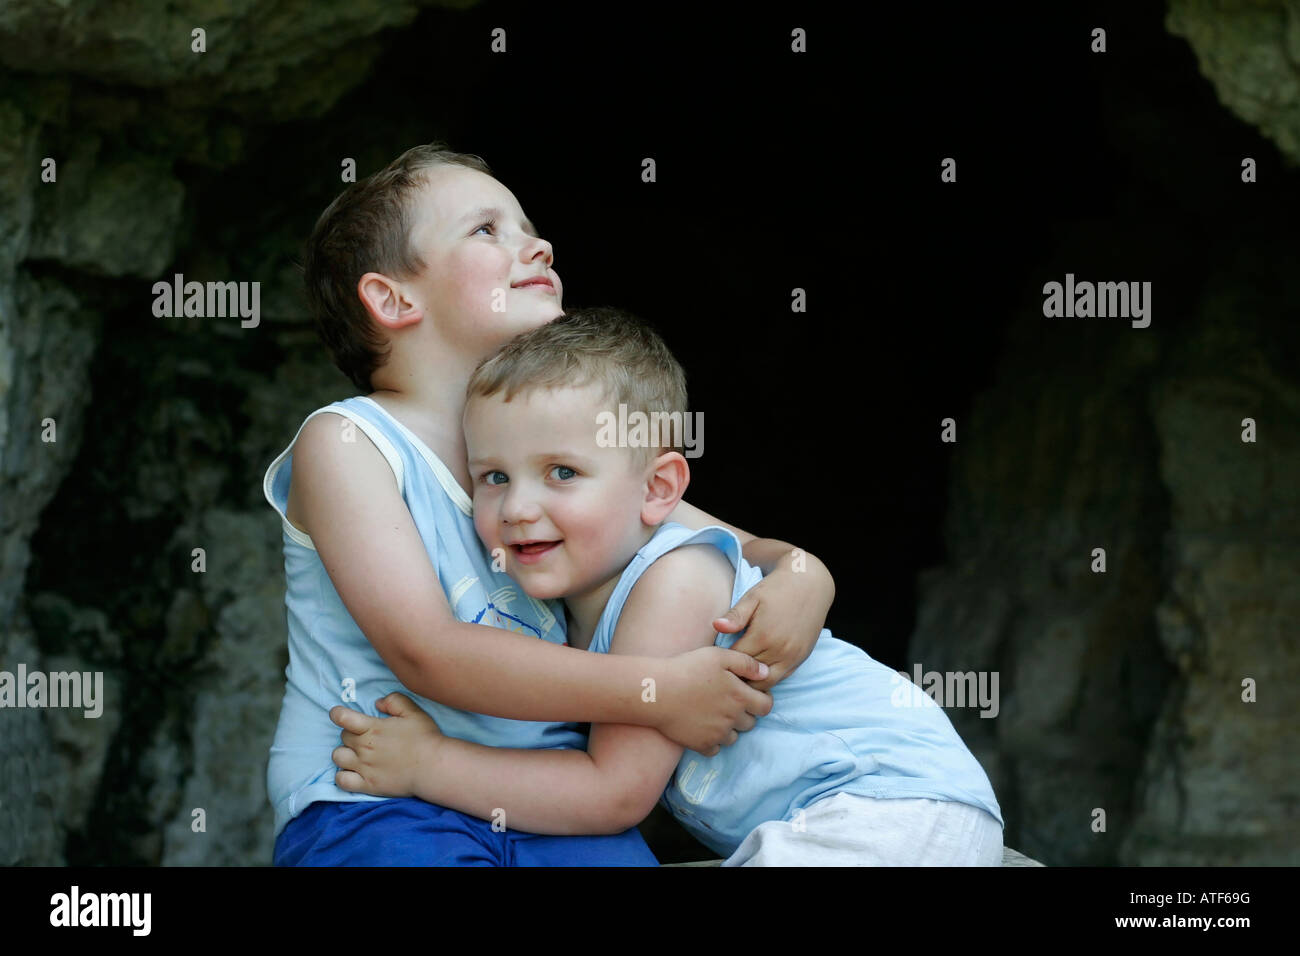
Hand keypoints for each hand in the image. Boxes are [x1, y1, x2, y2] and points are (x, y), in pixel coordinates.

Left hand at [329, 692, 442, 797]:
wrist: (433, 767)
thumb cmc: (424, 737)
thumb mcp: (413, 711)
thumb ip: (394, 701)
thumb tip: (377, 703)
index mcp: (372, 728)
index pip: (342, 718)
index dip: (337, 714)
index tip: (340, 714)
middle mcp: (364, 747)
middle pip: (343, 737)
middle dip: (351, 733)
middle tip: (366, 736)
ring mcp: (363, 768)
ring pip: (338, 757)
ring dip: (345, 753)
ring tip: (357, 754)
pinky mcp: (367, 785)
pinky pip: (341, 781)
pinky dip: (343, 776)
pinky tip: (352, 772)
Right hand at [658, 646, 772, 755]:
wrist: (657, 691)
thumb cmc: (687, 669)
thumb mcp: (719, 656)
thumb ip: (747, 663)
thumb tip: (766, 672)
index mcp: (740, 696)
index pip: (766, 706)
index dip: (762, 700)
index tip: (749, 694)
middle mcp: (732, 718)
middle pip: (750, 723)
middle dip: (744, 713)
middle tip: (727, 701)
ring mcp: (717, 734)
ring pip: (733, 737)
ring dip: (728, 728)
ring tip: (712, 713)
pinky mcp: (701, 745)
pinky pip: (715, 749)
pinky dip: (712, 740)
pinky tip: (701, 726)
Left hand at [715, 550, 833, 691]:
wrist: (810, 584)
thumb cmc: (776, 588)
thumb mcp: (753, 598)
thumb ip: (735, 616)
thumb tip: (716, 626)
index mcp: (763, 636)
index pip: (735, 659)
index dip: (724, 659)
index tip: (715, 656)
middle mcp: (780, 651)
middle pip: (749, 674)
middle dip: (736, 672)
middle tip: (725, 666)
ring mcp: (792, 657)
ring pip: (766, 682)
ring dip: (752, 679)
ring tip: (740, 670)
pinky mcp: (801, 658)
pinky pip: (781, 678)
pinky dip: (768, 677)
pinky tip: (757, 669)